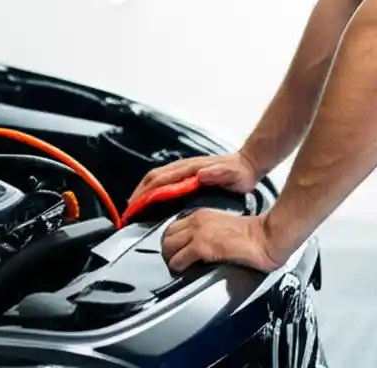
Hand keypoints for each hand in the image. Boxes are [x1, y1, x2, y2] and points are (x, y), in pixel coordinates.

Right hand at [128, 151, 260, 204]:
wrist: (247, 165)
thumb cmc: (238, 171)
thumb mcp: (231, 174)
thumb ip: (217, 173)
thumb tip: (200, 175)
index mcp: (190, 169)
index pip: (160, 180)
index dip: (145, 193)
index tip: (135, 206)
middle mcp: (184, 168)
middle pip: (153, 179)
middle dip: (138, 194)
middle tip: (129, 211)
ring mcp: (185, 171)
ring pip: (157, 180)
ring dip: (144, 192)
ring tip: (135, 208)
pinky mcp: (188, 176)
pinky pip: (165, 183)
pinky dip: (154, 192)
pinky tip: (153, 202)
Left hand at [161, 210, 285, 273]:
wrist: (265, 237)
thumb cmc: (253, 235)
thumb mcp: (224, 227)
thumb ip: (209, 232)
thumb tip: (200, 247)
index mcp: (202, 215)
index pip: (174, 226)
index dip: (172, 241)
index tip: (175, 251)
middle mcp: (197, 221)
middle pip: (167, 235)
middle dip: (168, 250)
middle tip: (173, 262)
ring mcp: (199, 233)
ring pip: (169, 246)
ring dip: (171, 259)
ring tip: (177, 268)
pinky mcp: (202, 246)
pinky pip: (179, 259)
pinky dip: (179, 267)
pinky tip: (184, 271)